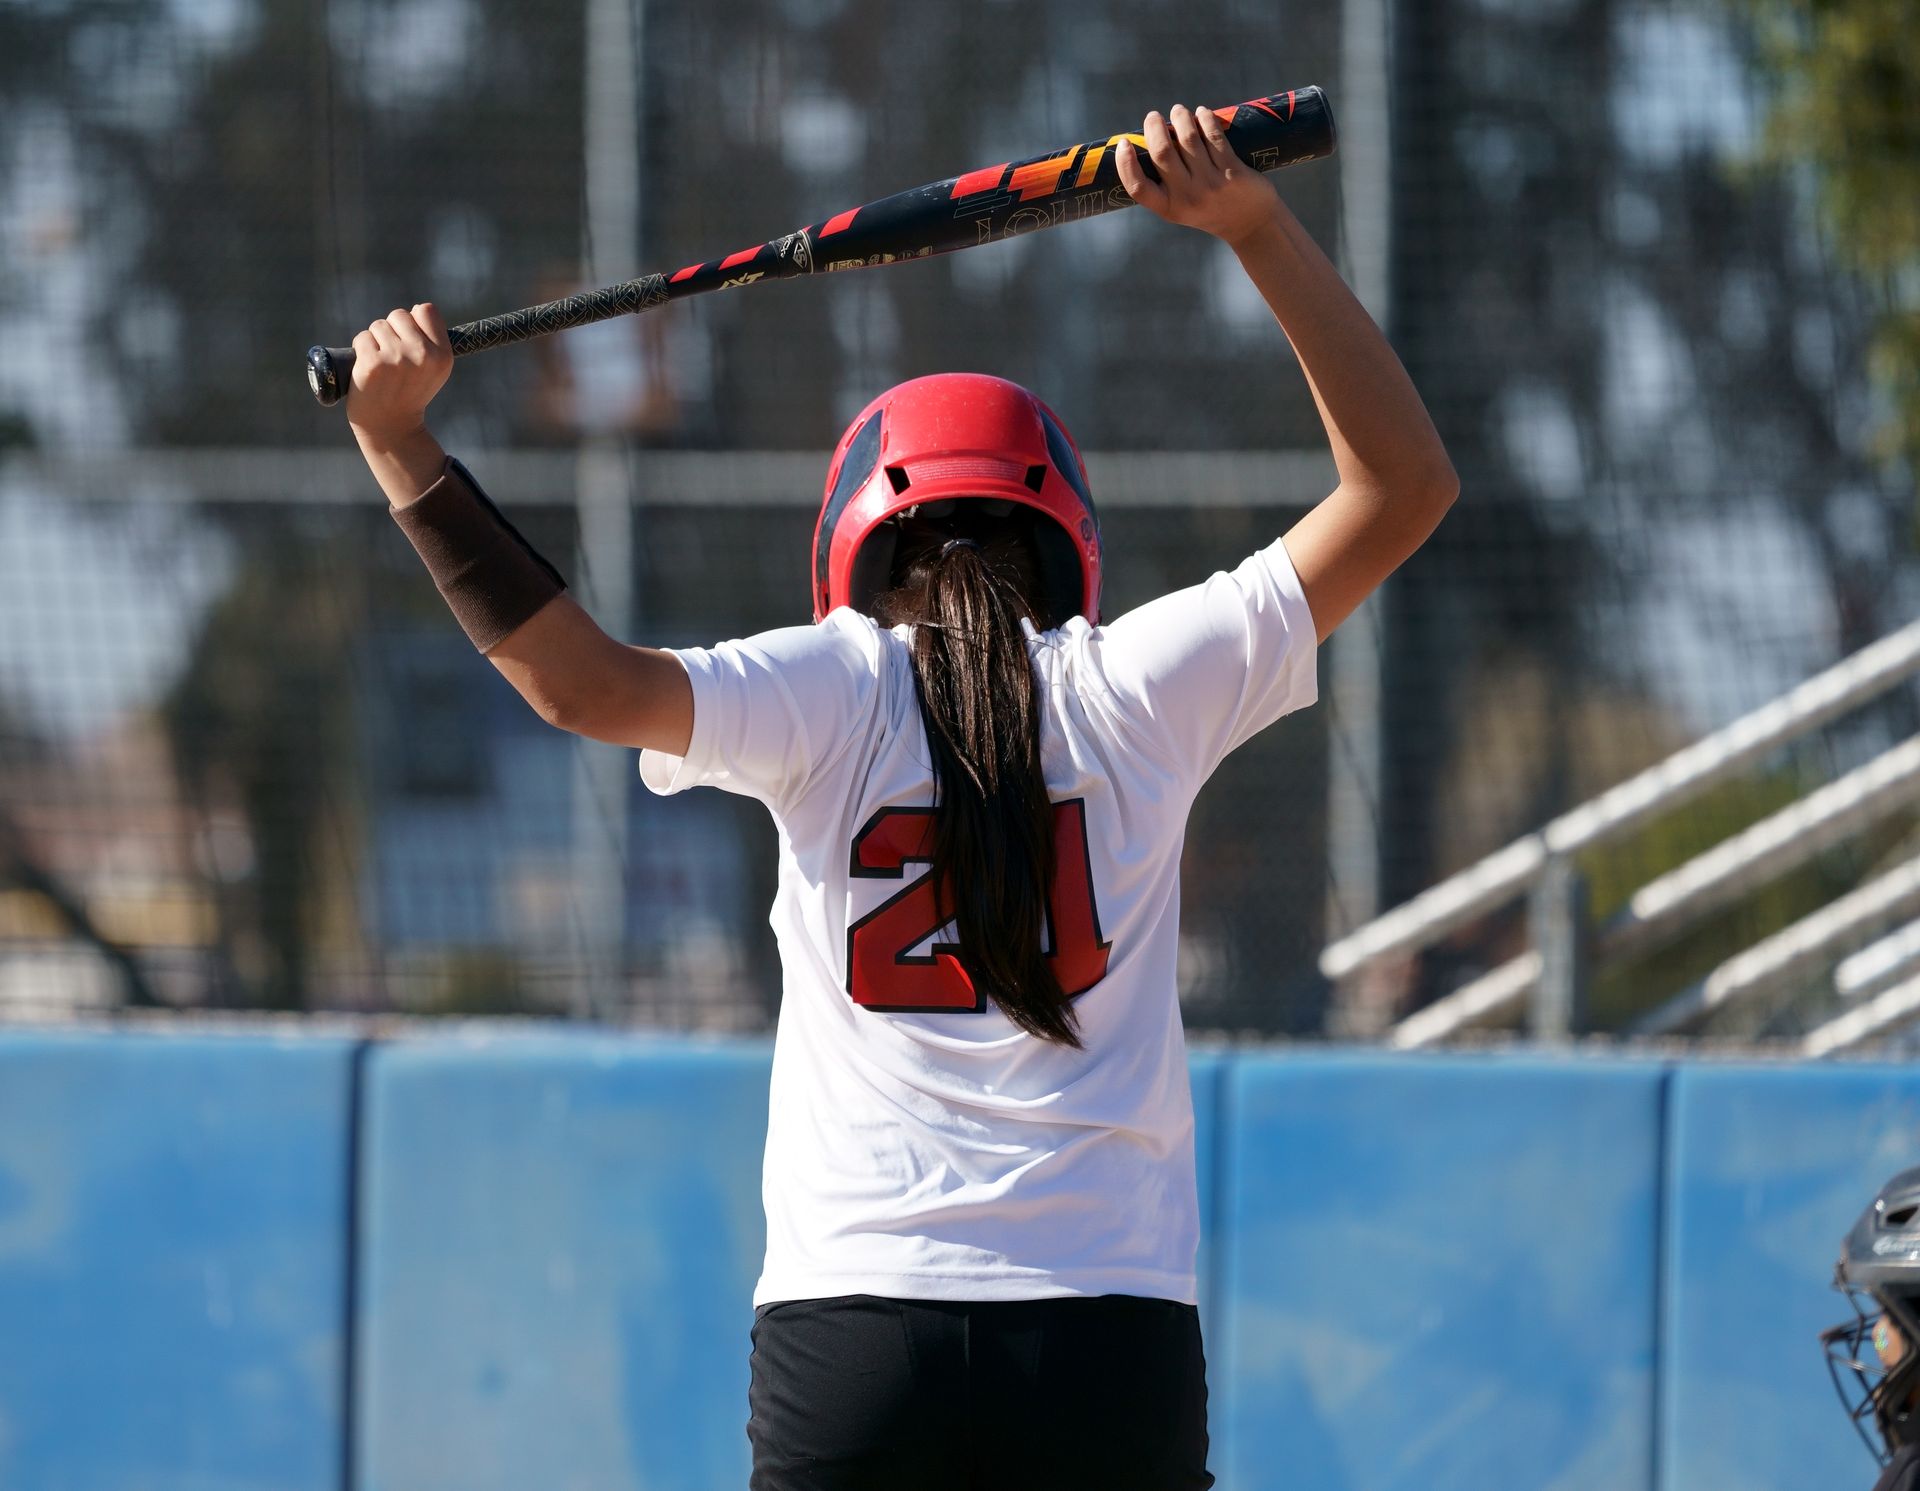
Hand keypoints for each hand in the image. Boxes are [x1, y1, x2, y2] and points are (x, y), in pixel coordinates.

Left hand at [346, 302, 451, 446]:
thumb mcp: (433, 369)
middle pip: (399, 315)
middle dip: (391, 331)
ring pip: (378, 326)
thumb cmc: (409, 393)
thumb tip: (416, 310)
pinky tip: (368, 369)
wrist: (391, 426)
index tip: (409, 339)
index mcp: (443, 355)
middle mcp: (423, 355)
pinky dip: (360, 350)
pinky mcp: (372, 364)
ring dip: (375, 341)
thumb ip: (430, 341)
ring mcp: (397, 358)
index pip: (426, 310)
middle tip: (393, 358)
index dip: (413, 321)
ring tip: (381, 366)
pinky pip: (362, 338)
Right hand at [1114, 105, 1280, 247]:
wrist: (1251, 225)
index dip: (1125, 163)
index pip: (1138, 187)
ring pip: (1188, 139)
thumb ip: (1166, 182)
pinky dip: (1205, 119)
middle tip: (1154, 116)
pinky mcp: (1232, 172)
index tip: (1124, 143)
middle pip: (1162, 153)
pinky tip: (1201, 113)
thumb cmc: (1211, 210)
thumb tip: (1151, 139)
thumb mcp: (1182, 206)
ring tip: (1178, 111)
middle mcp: (1187, 197)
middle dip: (1155, 127)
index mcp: (1169, 208)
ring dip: (1180, 118)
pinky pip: (1214, 137)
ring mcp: (1210, 184)